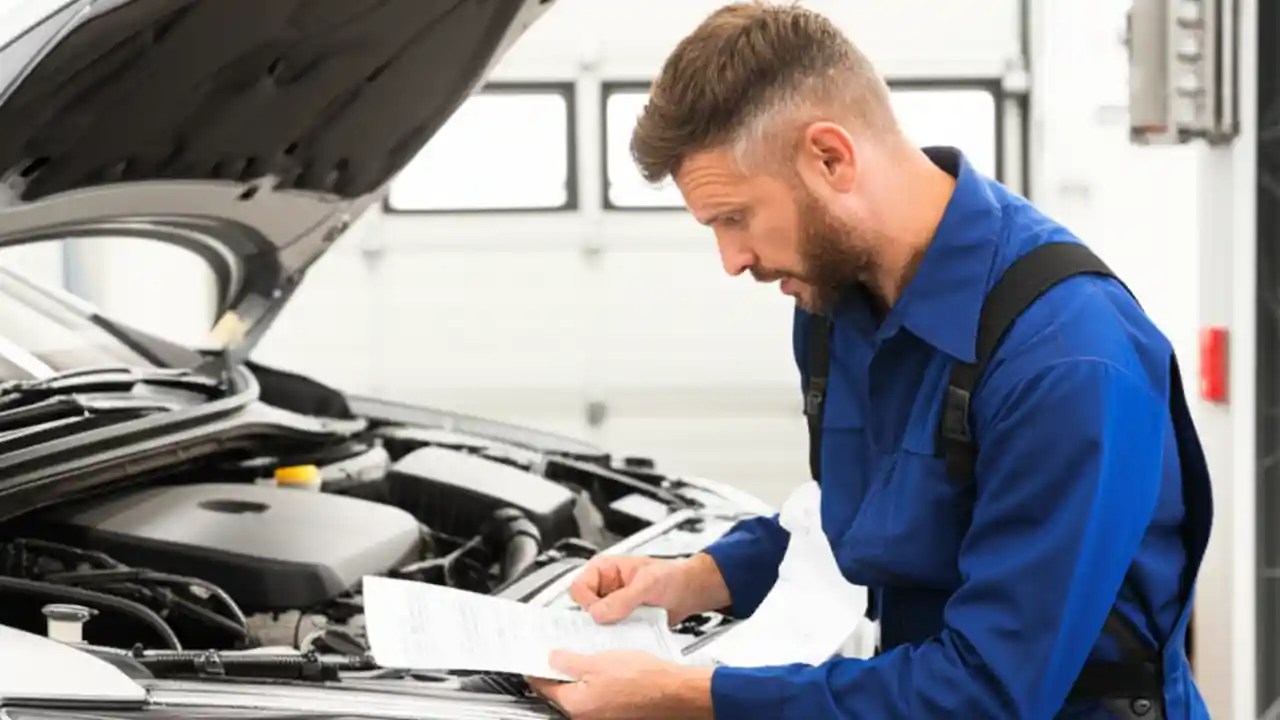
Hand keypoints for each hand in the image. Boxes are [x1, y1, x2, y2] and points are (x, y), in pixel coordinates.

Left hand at [527, 650, 712, 719]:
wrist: (673, 691)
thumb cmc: (642, 679)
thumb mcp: (598, 661)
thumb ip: (569, 661)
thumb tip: (552, 658)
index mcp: (575, 704)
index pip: (543, 685)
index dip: (536, 667)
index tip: (533, 655)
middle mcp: (585, 715)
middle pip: (560, 690)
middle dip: (557, 669)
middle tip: (558, 649)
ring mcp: (600, 715)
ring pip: (579, 691)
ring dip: (577, 673)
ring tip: (583, 653)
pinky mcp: (615, 711)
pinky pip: (596, 694)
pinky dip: (594, 680)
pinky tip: (603, 664)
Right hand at [568, 553, 729, 624]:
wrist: (689, 592)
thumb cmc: (672, 576)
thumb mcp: (648, 584)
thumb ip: (623, 598)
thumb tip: (599, 613)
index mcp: (603, 569)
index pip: (578, 588)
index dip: (588, 603)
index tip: (603, 612)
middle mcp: (603, 588)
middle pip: (584, 610)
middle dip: (598, 621)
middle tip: (617, 624)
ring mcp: (611, 607)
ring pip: (595, 625)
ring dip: (610, 630)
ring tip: (629, 627)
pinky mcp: (621, 622)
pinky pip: (610, 634)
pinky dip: (620, 637)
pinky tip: (633, 634)